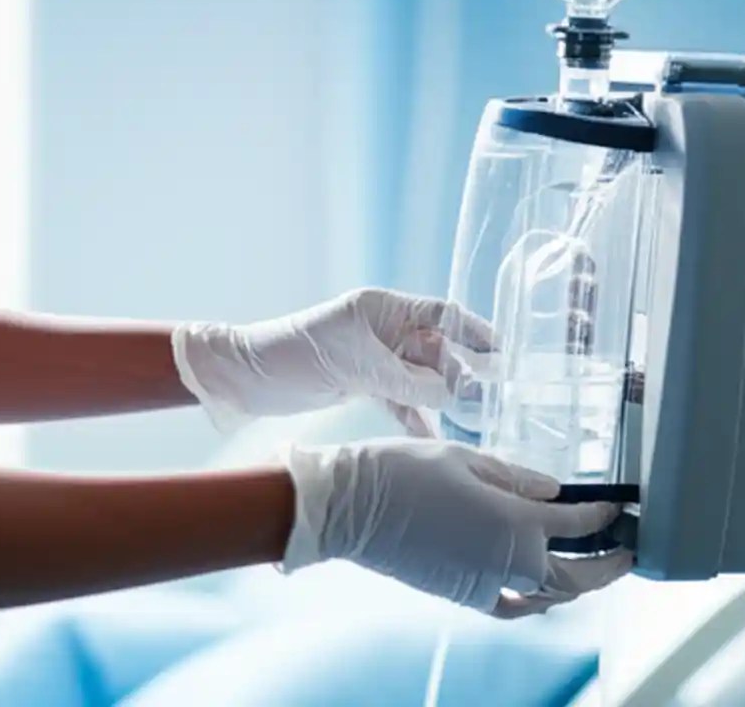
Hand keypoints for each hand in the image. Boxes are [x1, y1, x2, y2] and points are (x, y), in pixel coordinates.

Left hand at [172, 288, 489, 432]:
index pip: (442, 314)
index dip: (473, 332)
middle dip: (463, 371)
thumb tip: (449, 393)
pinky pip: (400, 398)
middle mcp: (384, 329)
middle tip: (490, 397)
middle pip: (437, 348)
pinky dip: (416, 415)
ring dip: (444, 396)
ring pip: (422, 377)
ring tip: (471, 419)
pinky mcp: (363, 384)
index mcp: (383, 308)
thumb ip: (402, 379)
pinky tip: (434, 436)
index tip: (500, 354)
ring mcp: (375, 358)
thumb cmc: (291, 353)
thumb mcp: (352, 363)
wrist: (243, 378)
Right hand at [279, 437, 632, 616]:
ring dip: (577, 584)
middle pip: (577, 575)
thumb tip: (555, 492)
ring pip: (548, 596)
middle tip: (627, 550)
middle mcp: (508, 561)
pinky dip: (533, 603)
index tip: (617, 508)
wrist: (351, 506)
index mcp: (516, 522)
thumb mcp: (468, 459)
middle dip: (609, 565)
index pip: (579, 525)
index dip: (605, 516)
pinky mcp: (461, 594)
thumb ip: (518, 478)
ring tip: (592, 568)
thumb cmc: (404, 471)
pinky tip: (538, 591)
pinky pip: (510, 607)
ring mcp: (485, 583)